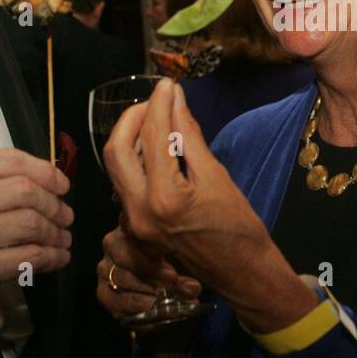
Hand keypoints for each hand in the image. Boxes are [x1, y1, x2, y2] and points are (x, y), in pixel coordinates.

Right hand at [0, 148, 72, 338]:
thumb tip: (46, 180)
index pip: (9, 160)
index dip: (45, 170)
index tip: (61, 184)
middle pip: (26, 190)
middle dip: (55, 204)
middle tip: (65, 215)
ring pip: (31, 223)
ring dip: (56, 233)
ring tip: (61, 239)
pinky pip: (28, 256)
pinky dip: (51, 257)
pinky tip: (56, 258)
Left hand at [101, 78, 315, 333]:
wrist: (240, 273)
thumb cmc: (238, 227)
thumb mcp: (217, 176)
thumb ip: (189, 137)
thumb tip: (176, 100)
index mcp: (164, 197)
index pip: (153, 135)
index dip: (159, 103)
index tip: (168, 84)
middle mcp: (138, 211)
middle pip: (116, 149)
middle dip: (132, 118)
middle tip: (154, 102)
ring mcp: (131, 223)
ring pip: (116, 168)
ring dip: (131, 139)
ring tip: (155, 122)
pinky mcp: (133, 229)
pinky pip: (125, 185)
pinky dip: (136, 162)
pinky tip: (156, 152)